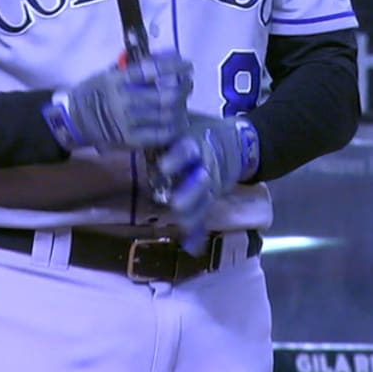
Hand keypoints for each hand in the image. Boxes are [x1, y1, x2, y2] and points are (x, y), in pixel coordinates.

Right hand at [43, 51, 192, 151]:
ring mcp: (127, 123)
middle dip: (183, 88)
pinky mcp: (130, 140)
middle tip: (188, 83)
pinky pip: (160, 135)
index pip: (152, 71)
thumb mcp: (110, 73)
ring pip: (166, 116)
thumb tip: (168, 56)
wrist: (74, 120)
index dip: (174, 67)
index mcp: (117, 81)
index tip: (187, 65)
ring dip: (182, 107)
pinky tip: (179, 121)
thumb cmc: (94, 92)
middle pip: (165, 95)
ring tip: (184, 101)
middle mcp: (123, 101)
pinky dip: (174, 127)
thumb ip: (136, 67)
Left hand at [156, 115, 259, 254]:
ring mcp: (211, 185)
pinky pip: (205, 216)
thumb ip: (164, 130)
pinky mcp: (212, 198)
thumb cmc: (202, 130)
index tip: (164, 165)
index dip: (177, 157)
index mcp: (196, 144)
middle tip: (175, 203)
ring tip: (182, 222)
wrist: (238, 143)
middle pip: (199, 182)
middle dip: (188, 193)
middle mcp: (205, 167)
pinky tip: (191, 247)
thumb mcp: (186, 124)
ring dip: (192, 214)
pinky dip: (198, 232)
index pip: (187, 150)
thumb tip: (134, 124)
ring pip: (202, 202)